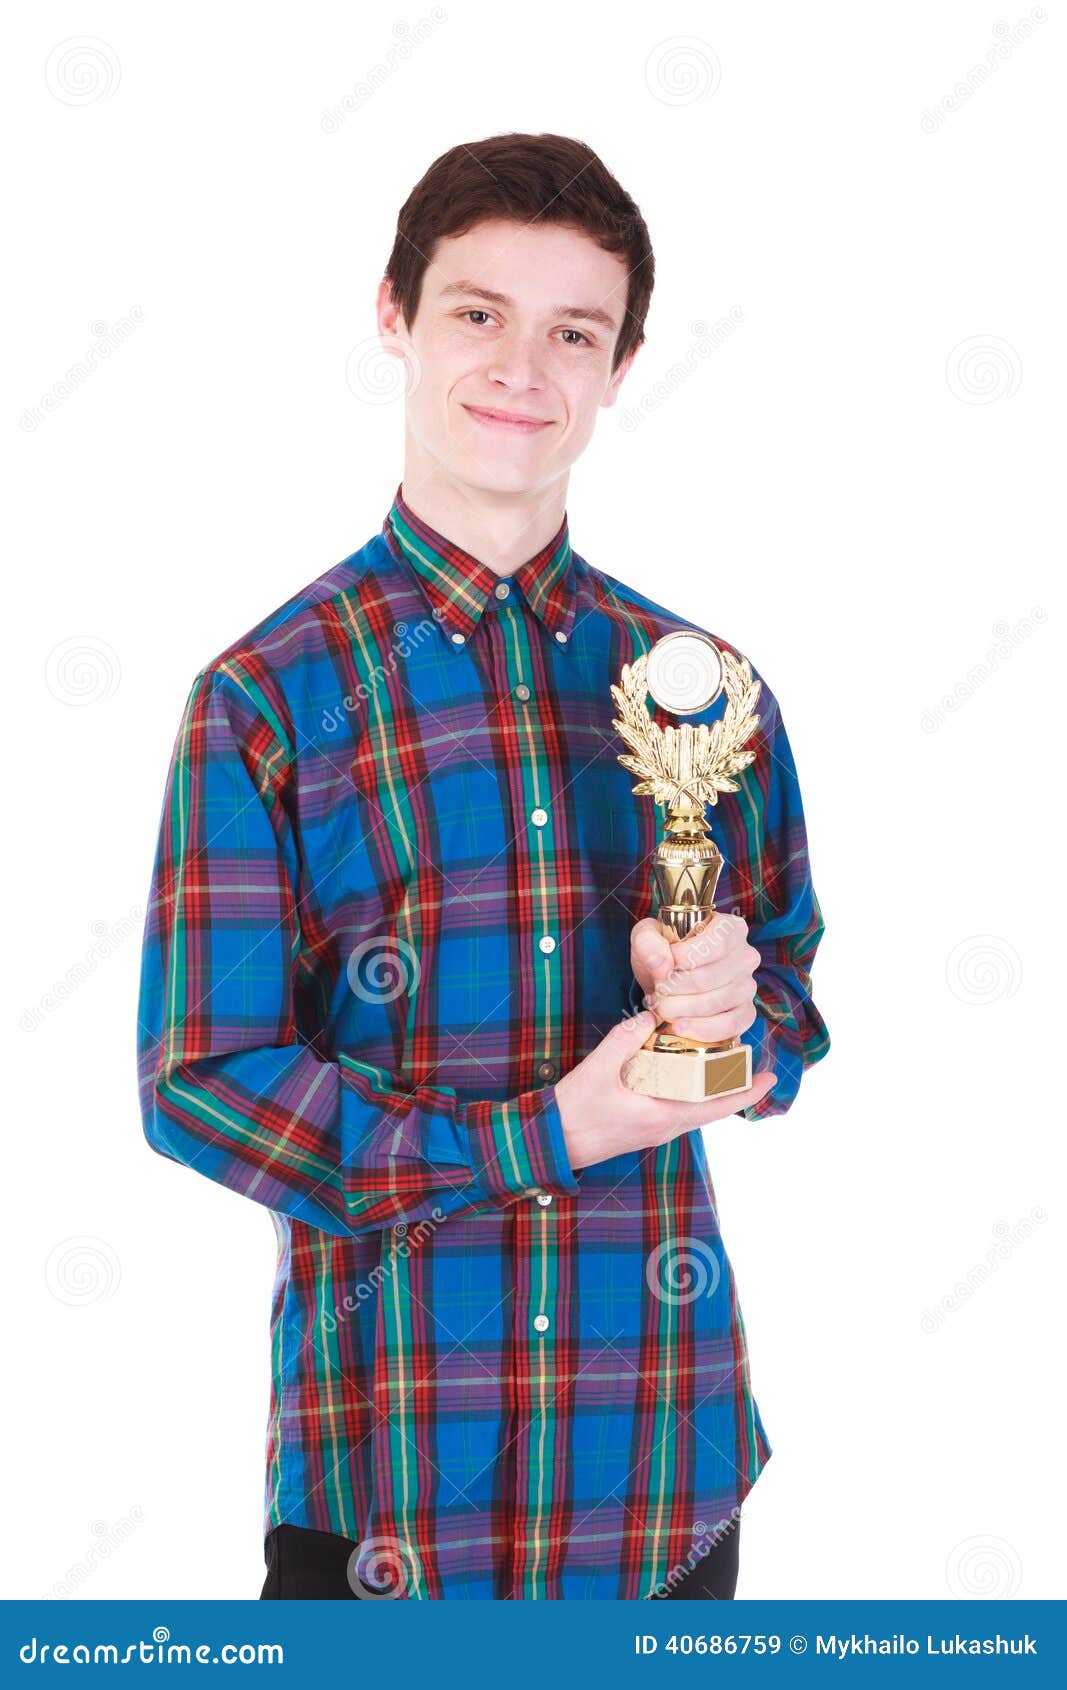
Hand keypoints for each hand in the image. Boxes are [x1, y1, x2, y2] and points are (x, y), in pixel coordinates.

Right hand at [554, 1008, 776, 1171]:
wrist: (550, 1142)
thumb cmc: (574, 1112)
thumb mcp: (598, 1069)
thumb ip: (626, 1039)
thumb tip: (650, 1015)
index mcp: (662, 1117)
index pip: (716, 1106)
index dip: (745, 1091)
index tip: (771, 1077)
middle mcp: (665, 1128)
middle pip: (711, 1107)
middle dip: (731, 1083)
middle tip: (747, 1057)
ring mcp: (654, 1129)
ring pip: (695, 1108)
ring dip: (709, 1086)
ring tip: (720, 1060)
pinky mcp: (642, 1126)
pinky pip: (677, 1107)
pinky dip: (687, 1089)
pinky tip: (682, 1072)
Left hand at [630, 912, 760, 1044]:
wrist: (669, 979)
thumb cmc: (664, 953)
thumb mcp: (648, 936)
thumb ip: (648, 942)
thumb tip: (663, 967)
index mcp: (730, 928)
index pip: (711, 945)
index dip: (680, 960)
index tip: (662, 968)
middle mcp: (746, 956)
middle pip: (707, 979)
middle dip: (673, 989)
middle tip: (657, 991)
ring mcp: (748, 986)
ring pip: (714, 1003)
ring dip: (680, 1009)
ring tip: (662, 1006)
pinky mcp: (746, 1013)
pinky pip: (730, 1026)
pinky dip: (701, 1030)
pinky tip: (680, 1027)